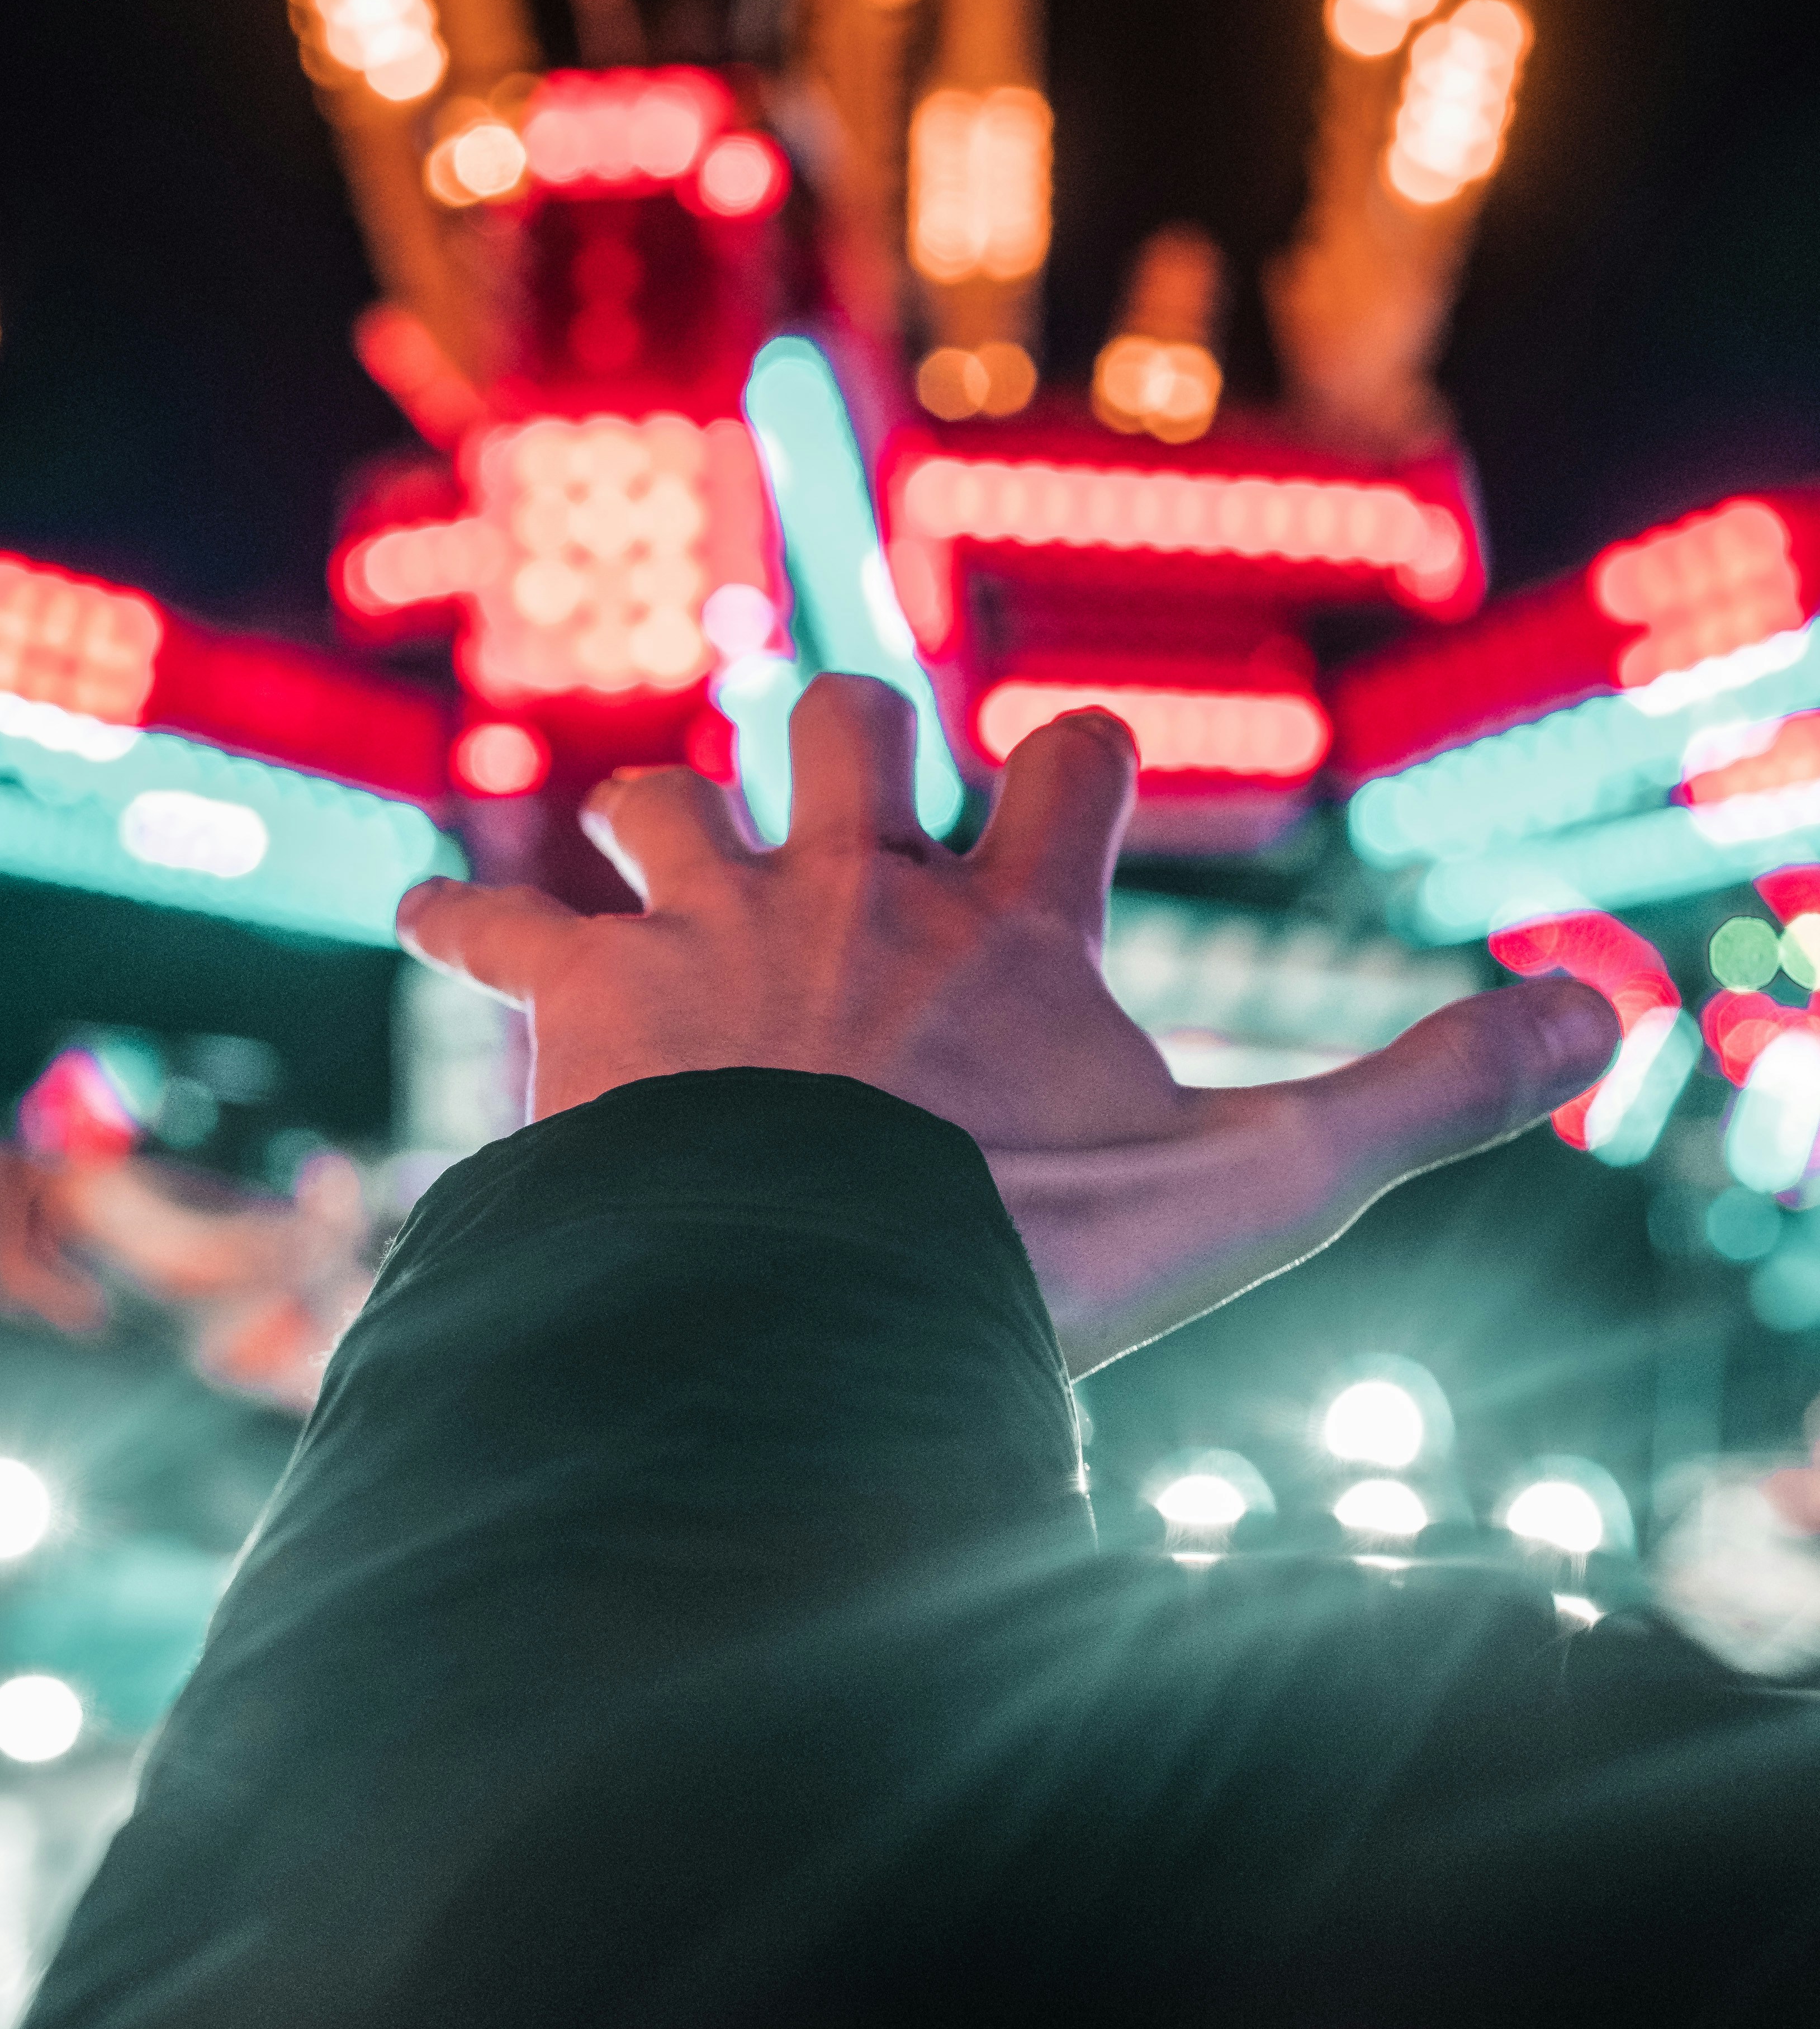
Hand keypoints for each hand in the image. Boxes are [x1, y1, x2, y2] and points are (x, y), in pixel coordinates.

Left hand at [398, 675, 1617, 1375]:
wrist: (803, 1307)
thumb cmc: (1028, 1252)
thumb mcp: (1259, 1185)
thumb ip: (1422, 1097)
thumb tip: (1600, 1026)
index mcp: (1004, 923)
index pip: (1069, 764)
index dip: (1079, 764)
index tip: (1077, 783)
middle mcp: (850, 886)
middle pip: (848, 721)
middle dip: (851, 746)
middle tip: (854, 798)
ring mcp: (710, 924)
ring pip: (667, 790)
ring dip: (666, 815)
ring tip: (657, 852)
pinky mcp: (586, 989)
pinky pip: (504, 913)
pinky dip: (469, 908)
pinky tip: (427, 906)